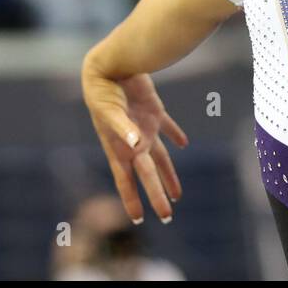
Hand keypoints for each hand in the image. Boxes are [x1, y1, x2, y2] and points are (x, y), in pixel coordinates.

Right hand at [82, 61, 188, 224]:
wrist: (109, 66)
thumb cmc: (104, 92)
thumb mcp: (111, 112)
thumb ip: (124, 128)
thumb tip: (135, 145)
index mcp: (119, 147)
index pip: (127, 180)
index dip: (132, 199)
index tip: (137, 220)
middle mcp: (132, 142)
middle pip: (148, 174)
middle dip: (157, 195)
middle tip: (167, 216)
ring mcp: (143, 127)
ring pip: (160, 157)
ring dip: (169, 174)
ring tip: (178, 195)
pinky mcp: (153, 111)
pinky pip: (167, 126)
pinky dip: (176, 135)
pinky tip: (183, 143)